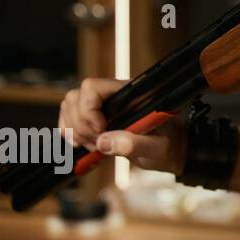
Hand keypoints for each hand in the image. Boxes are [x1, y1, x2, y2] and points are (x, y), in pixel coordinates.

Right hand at [58, 77, 186, 174]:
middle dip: (81, 126)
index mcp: (131, 94)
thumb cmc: (169, 146)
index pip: (92, 87)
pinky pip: (68, 119)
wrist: (170, 151)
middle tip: (99, 145)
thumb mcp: (156, 148)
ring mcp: (102, 106)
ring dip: (75, 131)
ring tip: (96, 147)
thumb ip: (133, 144)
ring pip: (69, 107)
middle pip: (75, 98)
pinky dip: (70, 134)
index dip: (88, 110)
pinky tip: (87, 146)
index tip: (100, 131)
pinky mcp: (94, 118)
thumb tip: (104, 142)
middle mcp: (114, 96)